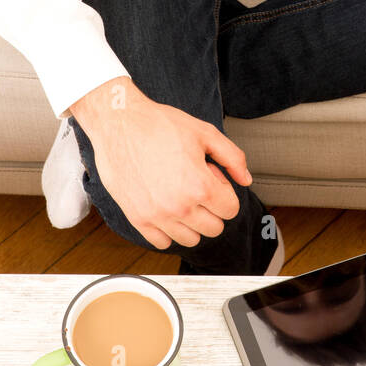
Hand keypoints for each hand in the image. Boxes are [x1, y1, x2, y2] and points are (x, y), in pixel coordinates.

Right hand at [69, 77, 250, 251]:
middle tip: (195, 184)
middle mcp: (179, 207)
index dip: (225, 192)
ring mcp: (157, 216)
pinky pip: (162, 242)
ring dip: (191, 221)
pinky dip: (167, 230)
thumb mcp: (205, 133)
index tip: (212, 179)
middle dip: (211, 208)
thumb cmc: (159, 125)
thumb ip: (233, 158)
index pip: (231, 210)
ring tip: (179, 194)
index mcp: (200, 186)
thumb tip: (245, 180)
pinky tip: (163, 206)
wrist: (120, 123)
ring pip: (190, 239)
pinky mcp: (137, 219)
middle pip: (214, 228)